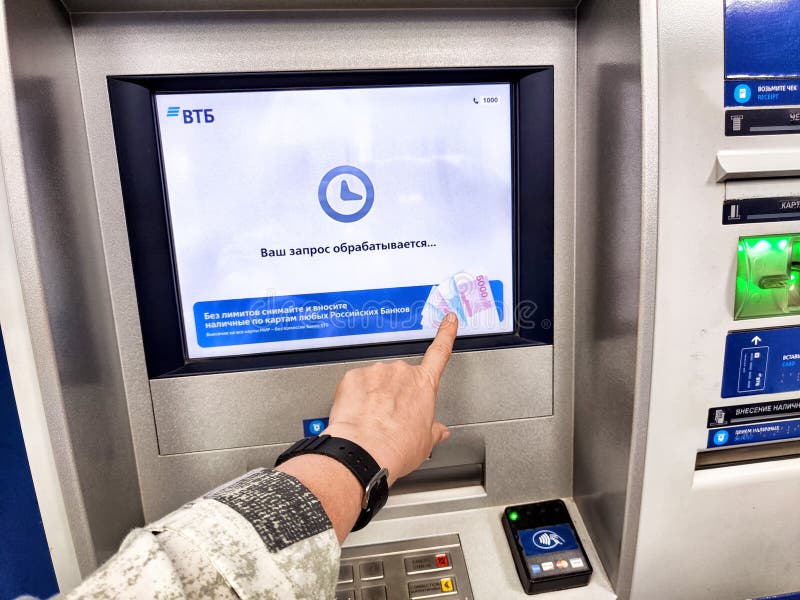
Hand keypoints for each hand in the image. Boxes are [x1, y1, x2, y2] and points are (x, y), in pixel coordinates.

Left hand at [322, 312, 458, 485]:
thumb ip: (434, 430)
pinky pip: (356, 384)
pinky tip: (358, 415)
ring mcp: (376, 372)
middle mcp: (401, 372)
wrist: (365, 451)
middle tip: (391, 418)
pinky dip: (356, 397)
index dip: (446, 334)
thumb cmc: (397, 447)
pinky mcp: (353, 377)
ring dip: (375, 396)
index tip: (449, 320)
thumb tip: (440, 431)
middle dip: (396, 393)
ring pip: (376, 381)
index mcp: (423, 384)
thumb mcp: (426, 442)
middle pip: (400, 377)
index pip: (440, 352)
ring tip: (372, 421)